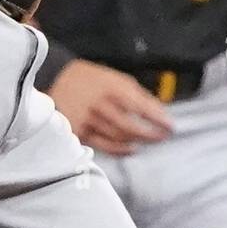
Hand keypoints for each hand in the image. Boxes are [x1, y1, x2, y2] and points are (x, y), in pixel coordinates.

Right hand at [49, 59, 173, 155]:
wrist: (55, 78)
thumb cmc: (89, 78)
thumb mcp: (115, 77)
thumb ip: (136, 93)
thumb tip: (159, 110)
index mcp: (112, 88)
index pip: (141, 107)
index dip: (158, 119)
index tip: (170, 127)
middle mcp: (101, 105)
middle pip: (131, 127)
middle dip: (151, 134)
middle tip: (163, 137)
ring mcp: (89, 120)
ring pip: (119, 138)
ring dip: (138, 142)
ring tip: (149, 141)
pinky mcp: (79, 131)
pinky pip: (105, 146)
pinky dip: (121, 150)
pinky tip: (131, 149)